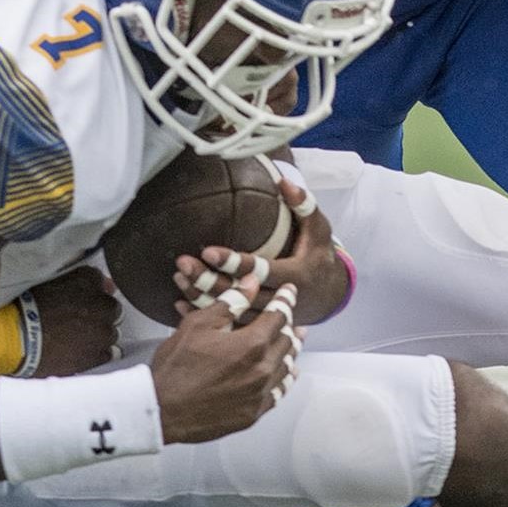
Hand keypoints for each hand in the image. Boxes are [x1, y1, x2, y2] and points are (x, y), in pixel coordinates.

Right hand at [26, 266, 121, 376]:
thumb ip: (84, 279)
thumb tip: (106, 283)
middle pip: (111, 311)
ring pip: (110, 333)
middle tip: (76, 322)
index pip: (104, 287)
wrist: (16, 337)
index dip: (92, 298)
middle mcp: (103, 306)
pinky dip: (96, 353)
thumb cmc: (28, 307)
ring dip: (98, 334)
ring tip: (74, 338)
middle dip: (99, 316)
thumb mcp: (53, 281)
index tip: (81, 305)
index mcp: (90, 281)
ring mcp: (103, 332)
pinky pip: (107, 354)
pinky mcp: (96, 356)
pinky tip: (78, 351)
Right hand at [149, 274, 303, 443]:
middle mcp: (262, 370)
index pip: (279, 316)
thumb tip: (251, 284)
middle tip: (288, 316)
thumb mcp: (198, 324)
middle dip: (288, 324)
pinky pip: (278, 392)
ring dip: (289, 350)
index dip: (285, 300)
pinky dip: (284, 378)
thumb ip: (230, 302)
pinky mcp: (253, 413)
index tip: (289, 291)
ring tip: (293, 339)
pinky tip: (285, 372)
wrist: (162, 410)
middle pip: (286, 341)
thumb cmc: (175, 367)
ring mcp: (259, 394)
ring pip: (286, 367)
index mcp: (252, 345)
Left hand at [172, 179, 350, 324]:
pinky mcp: (258, 325)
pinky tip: (180, 304)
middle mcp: (281, 299)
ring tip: (179, 279)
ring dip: (202, 297)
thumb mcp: (319, 229)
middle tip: (183, 263)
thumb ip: (304, 205)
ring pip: (231, 312)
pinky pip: (228, 322)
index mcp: (296, 276)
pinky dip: (204, 314)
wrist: (328, 294)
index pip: (261, 271)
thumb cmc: (318, 254)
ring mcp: (268, 316)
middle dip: (209, 280)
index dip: (234, 263)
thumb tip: (283, 181)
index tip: (208, 251)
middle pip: (240, 293)